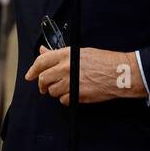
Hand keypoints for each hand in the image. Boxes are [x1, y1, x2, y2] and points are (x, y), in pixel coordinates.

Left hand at [25, 46, 147, 104]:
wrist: (119, 73)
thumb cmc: (103, 61)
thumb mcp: (80, 52)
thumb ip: (59, 54)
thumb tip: (44, 51)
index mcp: (66, 55)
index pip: (41, 62)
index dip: (33, 70)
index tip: (30, 75)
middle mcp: (66, 68)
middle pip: (43, 79)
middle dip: (42, 85)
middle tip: (44, 88)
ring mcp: (71, 82)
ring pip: (52, 91)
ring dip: (56, 91)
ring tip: (66, 88)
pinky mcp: (77, 95)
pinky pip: (63, 100)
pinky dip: (66, 99)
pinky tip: (74, 93)